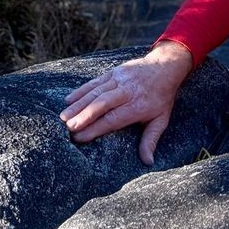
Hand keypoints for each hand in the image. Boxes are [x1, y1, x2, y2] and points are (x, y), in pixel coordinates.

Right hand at [60, 41, 192, 164]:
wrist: (165, 67)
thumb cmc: (161, 98)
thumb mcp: (161, 119)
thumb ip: (151, 139)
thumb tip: (148, 161)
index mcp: (138, 106)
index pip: (113, 119)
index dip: (95, 128)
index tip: (80, 138)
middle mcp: (127, 92)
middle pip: (102, 104)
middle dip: (83, 116)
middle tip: (68, 128)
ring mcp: (119, 80)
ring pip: (95, 93)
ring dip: (78, 105)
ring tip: (63, 117)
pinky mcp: (112, 72)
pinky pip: (94, 82)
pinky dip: (80, 91)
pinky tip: (68, 100)